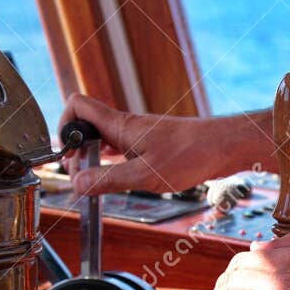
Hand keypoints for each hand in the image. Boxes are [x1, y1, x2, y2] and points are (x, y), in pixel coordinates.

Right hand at [56, 94, 252, 195]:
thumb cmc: (192, 155)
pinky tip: (118, 178)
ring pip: (103, 138)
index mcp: (120, 126)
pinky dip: (112, 162)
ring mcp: (138, 134)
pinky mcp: (150, 144)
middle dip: (76, 151)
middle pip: (85, 126)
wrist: (224, 147)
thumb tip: (77, 184)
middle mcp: (126, 126)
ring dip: (93, 159)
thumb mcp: (146, 175)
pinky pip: (120, 148)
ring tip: (95, 183)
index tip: (67, 154)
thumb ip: (109, 180)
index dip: (64, 126)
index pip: (77, 106)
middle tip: (82, 179)